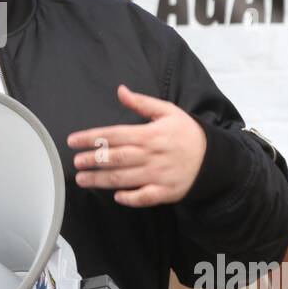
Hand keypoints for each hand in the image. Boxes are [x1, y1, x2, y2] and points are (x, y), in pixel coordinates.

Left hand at [66, 84, 206, 206]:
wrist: (214, 157)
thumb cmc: (187, 133)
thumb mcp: (167, 111)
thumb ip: (142, 103)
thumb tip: (120, 90)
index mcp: (150, 134)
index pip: (114, 134)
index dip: (91, 137)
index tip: (73, 141)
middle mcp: (152, 155)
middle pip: (116, 158)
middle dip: (93, 159)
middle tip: (76, 162)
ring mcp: (159, 175)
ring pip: (125, 179)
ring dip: (101, 179)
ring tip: (83, 179)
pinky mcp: (166, 192)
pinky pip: (145, 197)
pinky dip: (131, 198)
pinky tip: (117, 196)